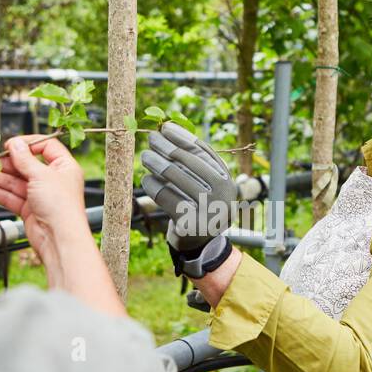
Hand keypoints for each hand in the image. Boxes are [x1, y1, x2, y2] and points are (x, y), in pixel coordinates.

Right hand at [0, 135, 86, 264]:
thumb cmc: (61, 207)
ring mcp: (39, 195)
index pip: (45, 147)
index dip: (26, 144)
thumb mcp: (42, 175)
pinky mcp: (28, 209)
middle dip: (2, 162)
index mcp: (64, 167)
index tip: (10, 145)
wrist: (59, 239)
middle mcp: (52, 180)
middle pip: (24, 165)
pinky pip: (9, 196)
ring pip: (13, 182)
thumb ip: (25, 159)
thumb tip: (16, 144)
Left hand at [140, 122, 236, 252]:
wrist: (199, 243)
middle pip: (187, 162)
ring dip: (156, 163)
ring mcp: (208, 210)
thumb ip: (193, 160)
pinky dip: (153, 186)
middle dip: (166, 147)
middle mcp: (222, 195)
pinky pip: (166, 197)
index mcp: (227, 180)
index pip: (202, 152)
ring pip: (175, 177)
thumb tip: (169, 128)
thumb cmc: (198, 204)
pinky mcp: (190, 224)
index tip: (166, 127)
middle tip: (151, 139)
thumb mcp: (204, 183)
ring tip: (145, 156)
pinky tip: (146, 179)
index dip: (182, 137)